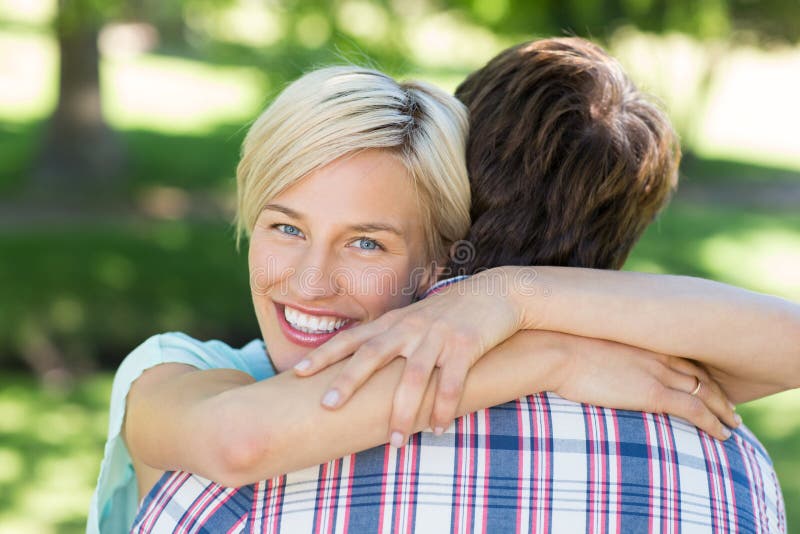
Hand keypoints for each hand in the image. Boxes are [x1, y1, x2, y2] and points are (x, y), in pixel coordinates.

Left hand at [294, 274, 525, 446]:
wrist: (496, 293)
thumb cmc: (450, 313)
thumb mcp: (414, 321)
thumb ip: (390, 340)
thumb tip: (362, 369)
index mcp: (393, 323)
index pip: (352, 339)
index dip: (324, 354)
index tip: (298, 372)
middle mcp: (410, 328)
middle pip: (372, 355)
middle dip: (349, 381)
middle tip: (328, 407)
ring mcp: (438, 336)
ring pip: (414, 377)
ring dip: (404, 412)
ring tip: (396, 442)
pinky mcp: (466, 345)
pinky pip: (453, 382)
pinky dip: (445, 407)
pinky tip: (439, 428)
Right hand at [545, 333, 739, 439]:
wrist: (553, 350)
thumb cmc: (557, 346)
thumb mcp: (585, 341)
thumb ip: (600, 350)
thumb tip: (593, 362)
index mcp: (642, 339)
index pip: (683, 355)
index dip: (699, 371)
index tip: (706, 383)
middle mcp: (656, 352)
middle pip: (700, 373)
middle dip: (718, 391)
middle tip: (729, 407)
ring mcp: (657, 372)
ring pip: (705, 392)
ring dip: (723, 410)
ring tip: (732, 423)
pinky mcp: (652, 393)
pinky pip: (695, 410)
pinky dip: (714, 423)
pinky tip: (723, 435)